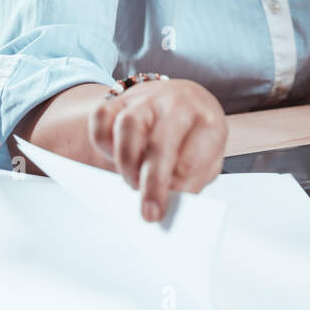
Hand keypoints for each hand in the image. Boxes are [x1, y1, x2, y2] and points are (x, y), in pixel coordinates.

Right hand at [87, 78, 227, 221]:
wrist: (184, 100)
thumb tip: (170, 202)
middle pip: (159, 143)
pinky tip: (117, 155)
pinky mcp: (121, 98)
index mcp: (208, 122)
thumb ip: (192, 181)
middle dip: (151, 183)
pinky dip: (103, 142)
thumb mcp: (208, 159)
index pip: (191, 161)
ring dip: (126, 162)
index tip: (166, 210)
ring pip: (127, 125)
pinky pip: (102, 116)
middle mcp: (178, 105)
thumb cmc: (196, 136)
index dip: (177, 190)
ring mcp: (148, 98)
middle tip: (148, 212)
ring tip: (132, 181)